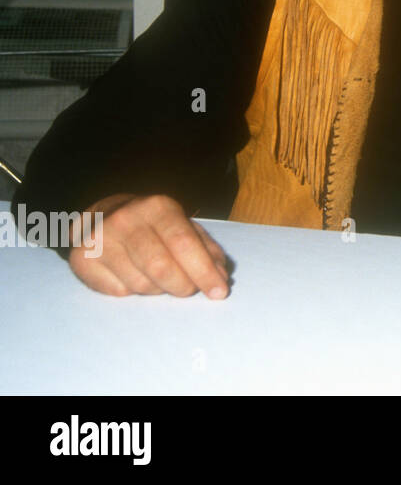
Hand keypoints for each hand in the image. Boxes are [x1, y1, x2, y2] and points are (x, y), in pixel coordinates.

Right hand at [69, 193, 230, 298]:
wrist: (102, 216)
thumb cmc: (153, 226)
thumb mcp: (184, 227)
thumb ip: (206, 251)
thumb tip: (220, 279)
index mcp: (157, 207)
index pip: (184, 244)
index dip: (204, 272)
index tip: (219, 292)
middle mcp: (126, 219)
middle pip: (161, 268)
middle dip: (183, 286)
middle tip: (189, 290)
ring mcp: (100, 239)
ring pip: (141, 284)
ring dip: (159, 289)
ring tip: (160, 277)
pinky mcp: (81, 259)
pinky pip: (119, 292)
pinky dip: (134, 292)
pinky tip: (134, 275)